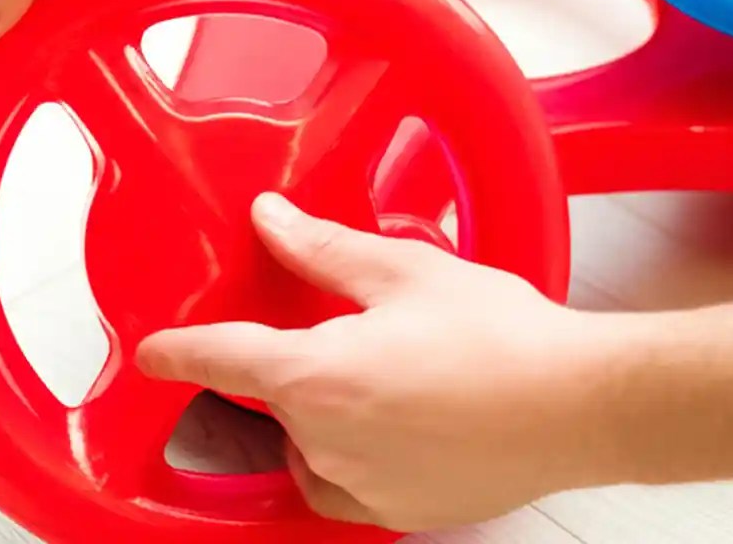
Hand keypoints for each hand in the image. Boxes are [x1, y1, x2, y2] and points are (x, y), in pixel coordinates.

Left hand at [137, 193, 634, 531]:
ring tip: (384, 377)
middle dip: (288, 371)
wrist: (579, 405)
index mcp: (315, 376)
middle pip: (272, 403)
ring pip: (309, 448)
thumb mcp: (405, 271)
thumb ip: (324, 248)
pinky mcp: (400, 512)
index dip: (178, 352)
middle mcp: (326, 442)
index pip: (220, 358)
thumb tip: (273, 220)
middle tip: (340, 340)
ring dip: (322, 416)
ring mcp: (362, 485)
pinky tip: (396, 427)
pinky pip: (346, 489)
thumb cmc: (503, 337)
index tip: (153, 353)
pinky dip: (350, 460)